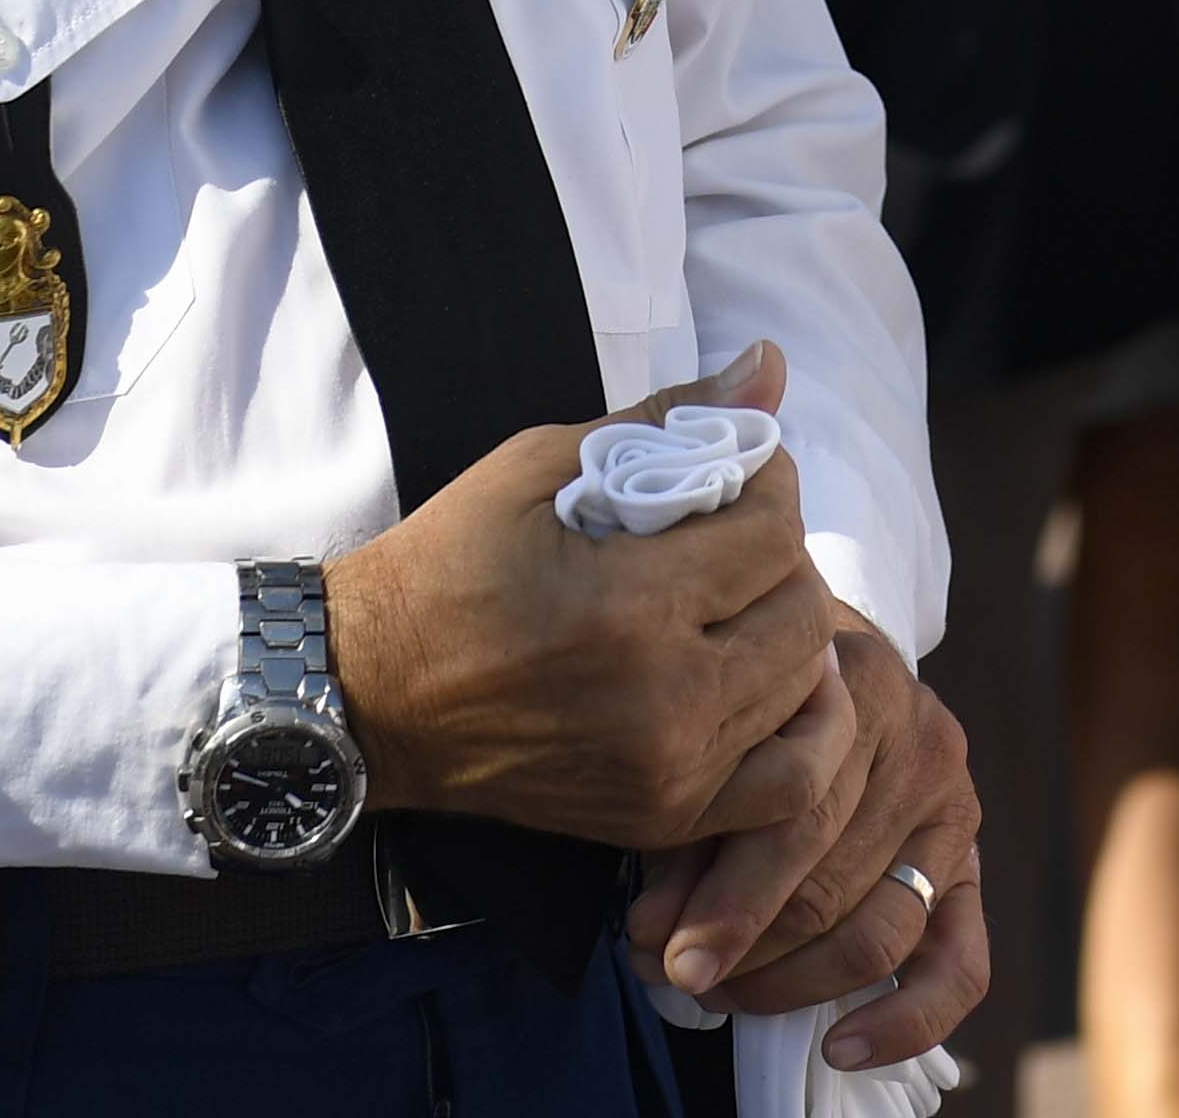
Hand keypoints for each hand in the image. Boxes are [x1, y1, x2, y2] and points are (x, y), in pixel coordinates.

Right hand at [321, 343, 842, 845]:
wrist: (372, 696)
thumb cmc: (447, 567)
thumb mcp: (539, 465)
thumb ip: (664, 418)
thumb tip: (769, 364)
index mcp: (632, 606)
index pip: (774, 534)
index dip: (769, 485)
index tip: (739, 471)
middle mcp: (666, 699)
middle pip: (804, 612)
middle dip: (782, 556)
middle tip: (736, 535)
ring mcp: (670, 770)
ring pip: (806, 688)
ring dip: (789, 630)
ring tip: (741, 599)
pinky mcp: (662, 815)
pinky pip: (792, 782)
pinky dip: (802, 728)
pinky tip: (765, 680)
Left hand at [638, 626, 990, 1064]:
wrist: (838, 670)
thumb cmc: (768, 707)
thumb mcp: (730, 741)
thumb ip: (695, 826)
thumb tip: (653, 936)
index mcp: (864, 688)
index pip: (797, 815)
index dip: (723, 895)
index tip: (651, 943)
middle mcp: (925, 746)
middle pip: (830, 882)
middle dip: (743, 946)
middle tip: (674, 975)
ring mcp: (956, 813)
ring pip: (879, 933)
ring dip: (791, 984)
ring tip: (724, 994)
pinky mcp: (970, 875)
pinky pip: (960, 969)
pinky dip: (902, 1022)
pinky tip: (840, 1049)